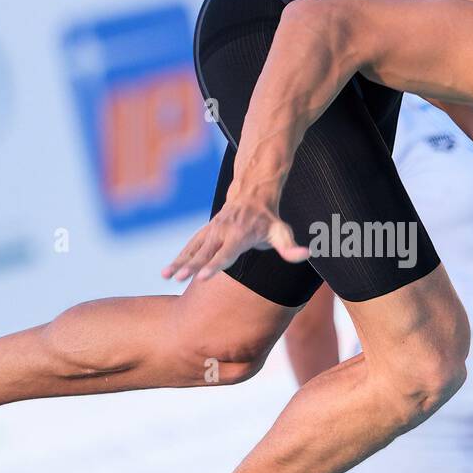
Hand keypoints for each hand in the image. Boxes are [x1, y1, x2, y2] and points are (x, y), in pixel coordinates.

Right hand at [163, 196, 309, 281]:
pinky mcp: (205, 232)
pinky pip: (190, 246)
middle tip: (178, 279)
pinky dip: (179, 258)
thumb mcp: (282, 231)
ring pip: (193, 249)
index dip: (215, 265)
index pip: (226, 253)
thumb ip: (291, 247)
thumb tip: (306, 254)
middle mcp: (223, 232)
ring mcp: (212, 231)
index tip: (202, 277)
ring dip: (179, 263)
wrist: (252, 193)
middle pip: (205, 252)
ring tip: (166, 277)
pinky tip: (167, 272)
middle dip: (191, 266)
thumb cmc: (268, 219)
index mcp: (240, 235)